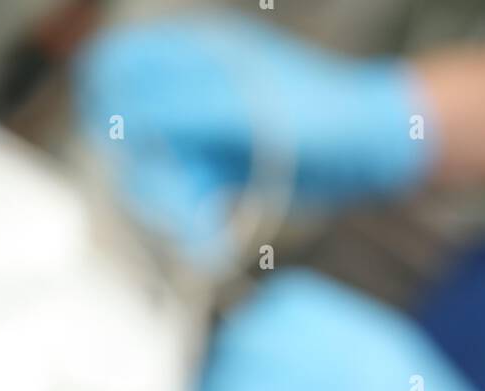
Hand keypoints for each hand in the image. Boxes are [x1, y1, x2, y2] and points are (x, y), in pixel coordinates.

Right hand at [74, 13, 433, 262]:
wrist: (370, 151)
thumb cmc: (324, 113)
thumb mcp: (249, 107)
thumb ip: (187, 110)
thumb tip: (129, 115)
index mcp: (192, 53)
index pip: (119, 69)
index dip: (113, 109)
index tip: (132, 149)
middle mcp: (190, 92)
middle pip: (134, 133)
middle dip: (151, 175)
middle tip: (178, 211)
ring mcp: (204, 135)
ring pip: (159, 172)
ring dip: (173, 210)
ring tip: (201, 240)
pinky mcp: (220, 174)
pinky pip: (188, 199)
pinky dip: (195, 223)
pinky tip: (209, 243)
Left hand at [200, 268, 484, 390]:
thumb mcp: (413, 379)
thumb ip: (358, 361)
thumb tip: (306, 365)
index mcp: (366, 333)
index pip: (284, 302)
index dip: (261, 329)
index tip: (260, 357)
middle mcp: (331, 358)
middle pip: (243, 340)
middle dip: (230, 367)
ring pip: (221, 388)